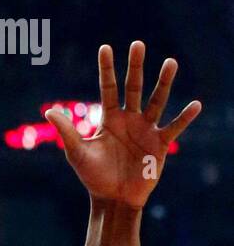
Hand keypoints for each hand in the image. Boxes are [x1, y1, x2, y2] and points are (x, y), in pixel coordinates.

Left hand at [48, 43, 200, 208]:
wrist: (113, 200)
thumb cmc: (94, 177)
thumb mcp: (77, 153)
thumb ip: (67, 131)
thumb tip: (49, 111)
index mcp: (110, 119)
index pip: (109, 89)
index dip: (107, 70)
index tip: (105, 48)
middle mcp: (130, 119)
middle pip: (134, 87)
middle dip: (136, 67)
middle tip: (137, 44)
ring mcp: (146, 130)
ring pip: (157, 101)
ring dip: (164, 83)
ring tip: (171, 62)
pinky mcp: (159, 144)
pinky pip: (174, 127)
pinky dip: (185, 117)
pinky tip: (196, 105)